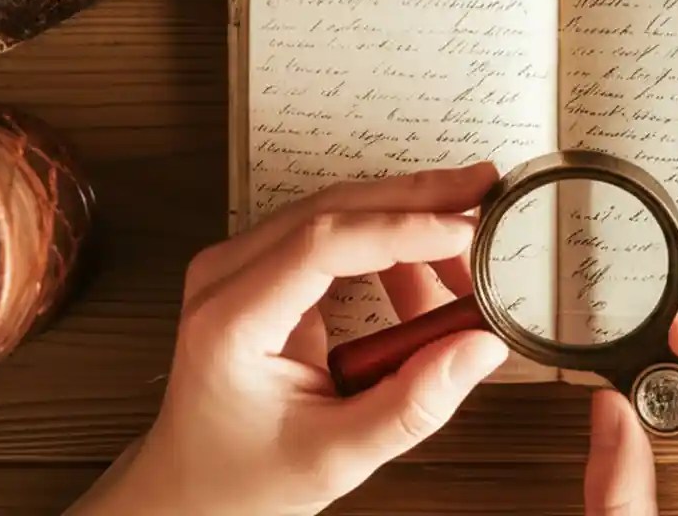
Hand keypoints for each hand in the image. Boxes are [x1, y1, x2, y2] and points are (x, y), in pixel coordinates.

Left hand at [67, 163, 508, 515]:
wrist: (192, 486)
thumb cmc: (244, 477)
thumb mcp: (337, 456)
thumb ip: (414, 404)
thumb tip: (480, 346)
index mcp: (231, 321)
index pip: (321, 244)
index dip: (400, 229)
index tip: (465, 232)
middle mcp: (227, 276)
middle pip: (334, 208)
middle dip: (418, 199)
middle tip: (486, 192)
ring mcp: (241, 266)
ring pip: (340, 213)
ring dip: (410, 228)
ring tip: (463, 279)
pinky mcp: (264, 270)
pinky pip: (337, 237)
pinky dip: (390, 252)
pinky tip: (425, 288)